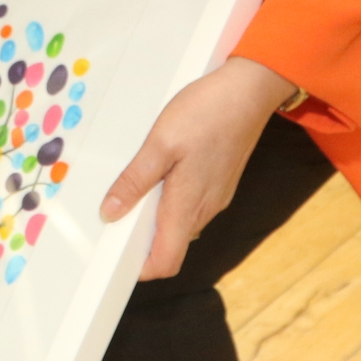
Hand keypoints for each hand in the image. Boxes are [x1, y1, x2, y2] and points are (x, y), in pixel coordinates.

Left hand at [100, 56, 299, 280]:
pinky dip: (169, 202)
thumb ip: (135, 180)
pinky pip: (190, 205)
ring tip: (130, 193)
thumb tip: (110, 213)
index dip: (141, 269)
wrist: (250, 91)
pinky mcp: (218, 182)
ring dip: (154, 219)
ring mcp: (214, 196)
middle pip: (171, 245)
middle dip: (140, 242)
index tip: (115, 259)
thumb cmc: (206, 113)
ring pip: (180, 224)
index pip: (167, 262)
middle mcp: (204, 209)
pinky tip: (156, 176)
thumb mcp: (160, 143)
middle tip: (111, 219)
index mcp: (187, 206)